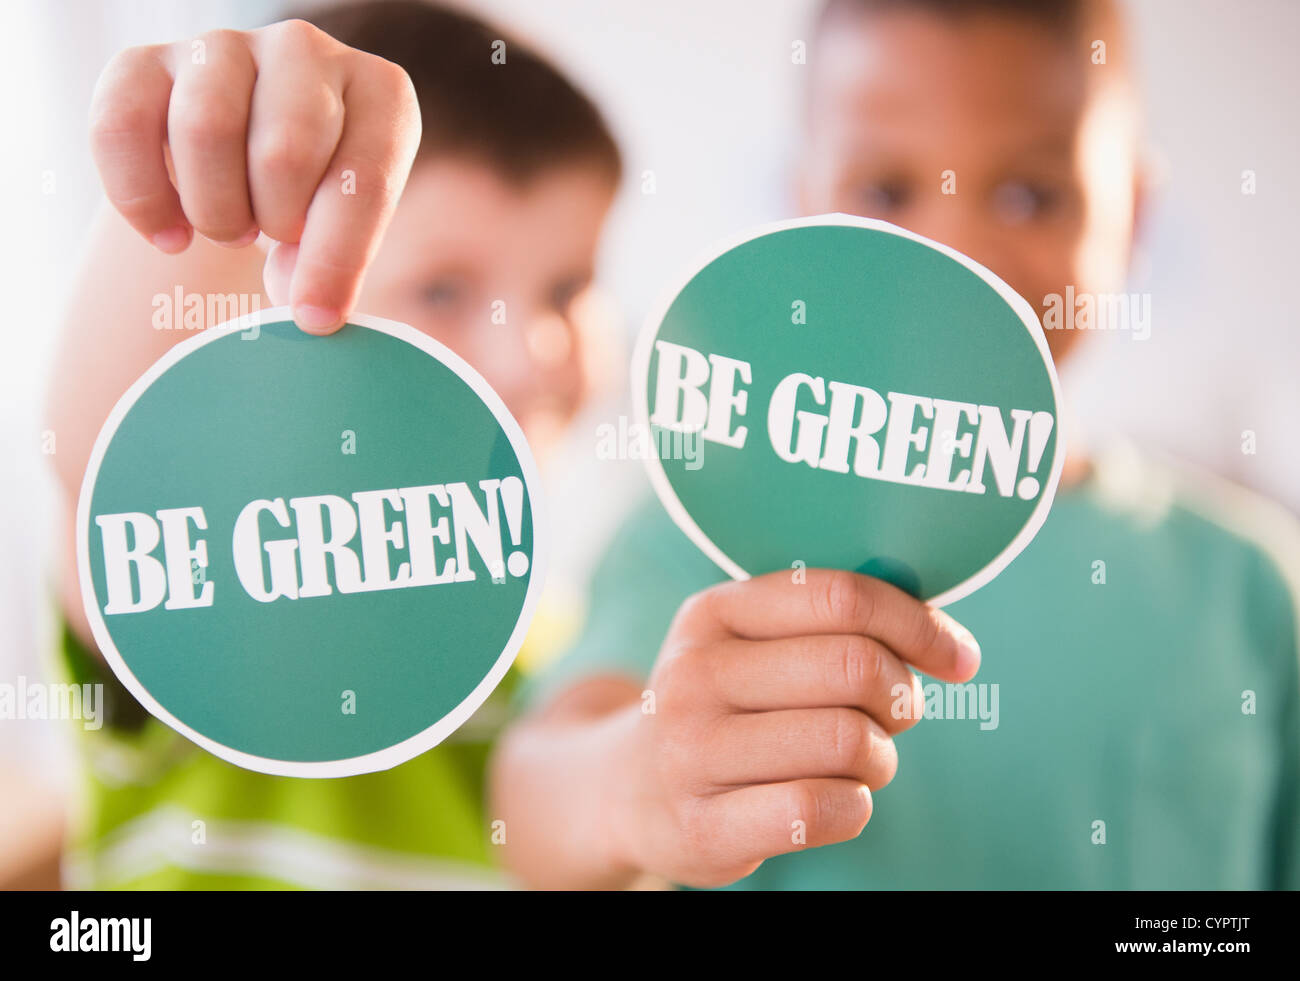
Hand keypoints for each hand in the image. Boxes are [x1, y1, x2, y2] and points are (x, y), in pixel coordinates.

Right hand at [88, 19, 421, 332]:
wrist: (245, 152)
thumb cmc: (313, 196)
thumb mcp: (342, 225)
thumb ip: (329, 262)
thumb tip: (305, 311)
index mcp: (380, 93)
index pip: (363, 182)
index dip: (336, 261)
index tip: (315, 317)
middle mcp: (305, 51)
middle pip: (284, 152)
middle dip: (274, 222)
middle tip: (269, 237)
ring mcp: (223, 47)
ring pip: (205, 129)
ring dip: (214, 209)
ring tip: (229, 227)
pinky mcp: (147, 60)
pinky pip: (121, 127)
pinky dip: (141, 199)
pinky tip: (168, 236)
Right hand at [605, 568, 980, 886]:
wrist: (629, 791)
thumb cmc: (728, 708)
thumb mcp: (751, 645)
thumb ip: (830, 625)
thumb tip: (946, 642)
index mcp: (714, 613)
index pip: (840, 597)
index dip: (919, 625)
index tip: (957, 657)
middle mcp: (693, 675)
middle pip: (855, 668)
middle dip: (900, 696)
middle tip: (892, 716)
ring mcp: (691, 753)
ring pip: (848, 741)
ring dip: (880, 758)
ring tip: (858, 762)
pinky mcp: (704, 828)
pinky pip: (822, 809)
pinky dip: (856, 808)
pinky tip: (838, 802)